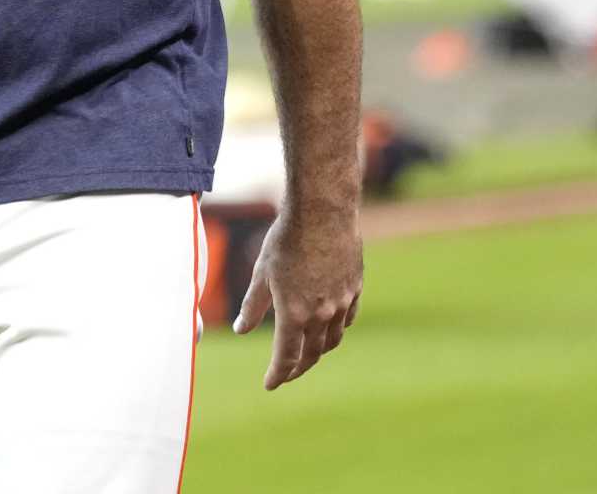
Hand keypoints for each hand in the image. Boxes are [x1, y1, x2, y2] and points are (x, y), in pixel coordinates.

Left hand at [232, 205, 363, 389]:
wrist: (323, 212)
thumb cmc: (286, 239)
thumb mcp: (262, 273)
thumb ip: (253, 306)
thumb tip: (241, 330)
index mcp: (294, 314)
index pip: (285, 358)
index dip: (277, 375)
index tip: (269, 384)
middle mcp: (321, 315)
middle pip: (311, 355)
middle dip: (297, 369)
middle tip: (286, 374)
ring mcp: (341, 303)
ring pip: (332, 340)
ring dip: (318, 352)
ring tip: (307, 354)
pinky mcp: (355, 288)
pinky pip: (346, 319)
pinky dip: (336, 329)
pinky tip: (329, 327)